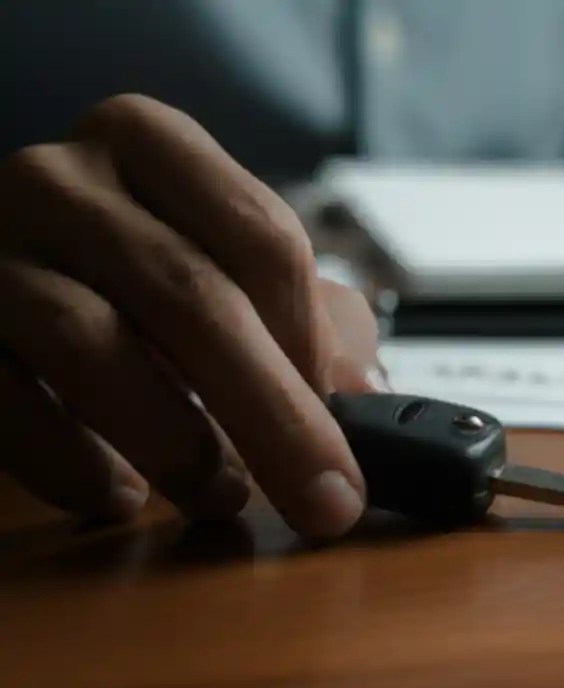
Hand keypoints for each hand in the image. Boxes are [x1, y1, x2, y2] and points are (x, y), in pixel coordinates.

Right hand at [0, 94, 385, 539]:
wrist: (2, 275)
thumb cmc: (138, 275)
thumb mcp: (228, 266)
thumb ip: (311, 321)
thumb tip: (365, 400)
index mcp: (153, 145)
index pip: (260, 237)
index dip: (309, 340)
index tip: (346, 419)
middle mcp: (63, 179)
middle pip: (191, 297)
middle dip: (274, 414)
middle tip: (324, 503)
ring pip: (92, 345)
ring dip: (176, 442)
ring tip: (223, 497)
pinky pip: (8, 403)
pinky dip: (71, 463)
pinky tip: (119, 496)